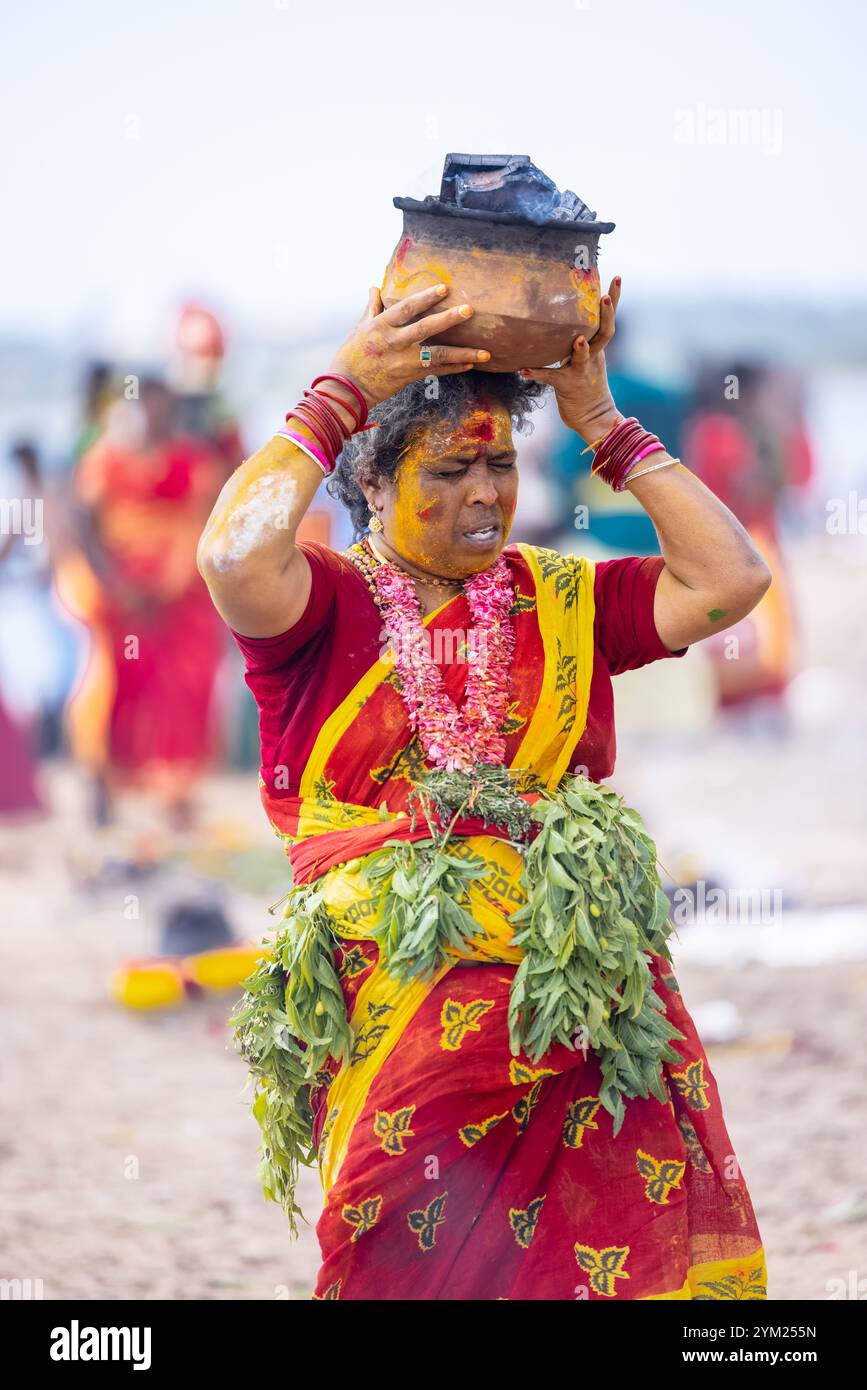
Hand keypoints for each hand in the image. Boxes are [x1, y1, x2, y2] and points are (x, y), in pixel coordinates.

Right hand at [327, 285, 491, 409]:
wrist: (347, 389)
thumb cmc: (352, 356)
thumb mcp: (360, 328)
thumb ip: (372, 307)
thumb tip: (375, 287)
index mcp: (382, 326)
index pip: (407, 308)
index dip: (426, 298)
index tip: (444, 289)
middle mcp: (395, 342)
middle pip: (425, 328)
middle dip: (449, 319)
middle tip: (470, 310)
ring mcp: (404, 361)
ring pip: (437, 355)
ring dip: (463, 353)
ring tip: (485, 352)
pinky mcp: (410, 377)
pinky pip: (436, 371)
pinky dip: (454, 368)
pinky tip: (471, 364)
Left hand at [519, 275, 623, 442]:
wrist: (592, 416)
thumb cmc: (585, 383)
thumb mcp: (587, 357)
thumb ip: (581, 337)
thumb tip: (566, 313)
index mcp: (598, 347)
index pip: (608, 319)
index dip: (614, 298)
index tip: (616, 277)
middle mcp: (593, 356)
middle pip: (604, 333)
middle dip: (607, 315)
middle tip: (605, 296)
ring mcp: (581, 371)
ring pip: (584, 357)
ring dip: (581, 349)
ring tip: (578, 339)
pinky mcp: (567, 385)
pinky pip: (551, 378)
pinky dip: (538, 373)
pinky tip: (523, 369)